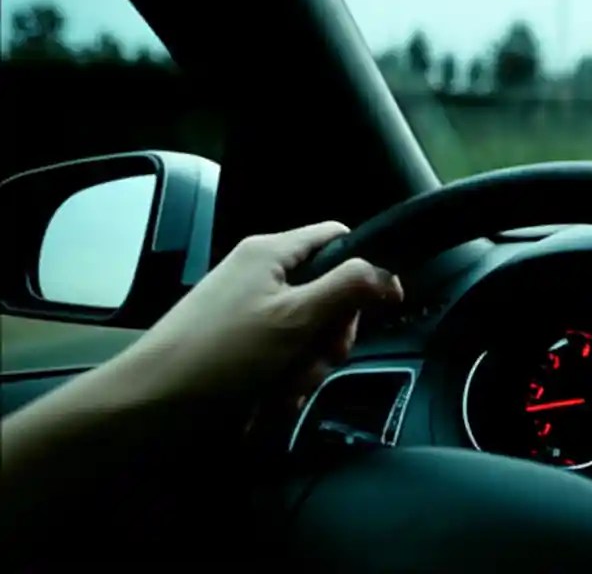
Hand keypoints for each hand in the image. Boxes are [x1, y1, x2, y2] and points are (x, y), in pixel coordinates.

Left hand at [122, 221, 402, 410]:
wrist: (151, 404)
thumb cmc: (223, 353)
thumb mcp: (296, 317)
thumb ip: (349, 289)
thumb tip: (389, 275)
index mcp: (271, 253)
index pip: (336, 238)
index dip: (364, 269)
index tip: (379, 307)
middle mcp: (260, 275)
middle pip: (328, 292)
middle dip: (333, 333)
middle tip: (324, 357)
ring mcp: (249, 311)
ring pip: (308, 331)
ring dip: (309, 363)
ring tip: (288, 386)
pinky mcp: (240, 345)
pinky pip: (283, 354)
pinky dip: (286, 378)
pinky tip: (274, 397)